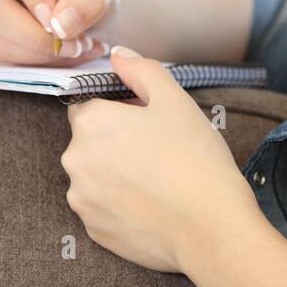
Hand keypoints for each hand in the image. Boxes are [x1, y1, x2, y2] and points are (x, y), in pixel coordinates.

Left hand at [62, 47, 262, 273]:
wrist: (211, 227)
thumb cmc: (195, 159)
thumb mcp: (174, 99)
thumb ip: (140, 70)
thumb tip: (118, 56)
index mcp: (91, 123)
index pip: (88, 103)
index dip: (118, 108)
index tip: (145, 121)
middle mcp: (75, 161)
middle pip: (89, 141)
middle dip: (115, 141)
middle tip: (157, 149)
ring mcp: (82, 200)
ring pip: (94, 175)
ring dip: (115, 173)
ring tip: (156, 179)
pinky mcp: (94, 230)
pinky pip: (102, 207)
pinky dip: (119, 203)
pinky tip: (150, 203)